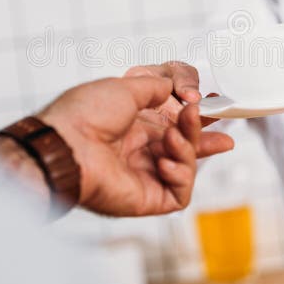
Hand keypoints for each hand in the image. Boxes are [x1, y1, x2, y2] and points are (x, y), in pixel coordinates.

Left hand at [34, 72, 232, 216]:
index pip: (174, 121)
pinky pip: (180, 192)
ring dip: (189, 145)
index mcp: (134, 124)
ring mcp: (145, 175)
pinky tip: (164, 161)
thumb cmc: (84, 114)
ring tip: (173, 134)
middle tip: (218, 118)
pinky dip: (181, 174)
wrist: (66, 144)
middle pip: (186, 145)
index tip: (211, 102)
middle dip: (205, 133)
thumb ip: (156, 86)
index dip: (195, 114)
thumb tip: (173, 88)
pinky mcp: (149, 197)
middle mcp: (140, 149)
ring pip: (186, 165)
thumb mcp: (126, 87)